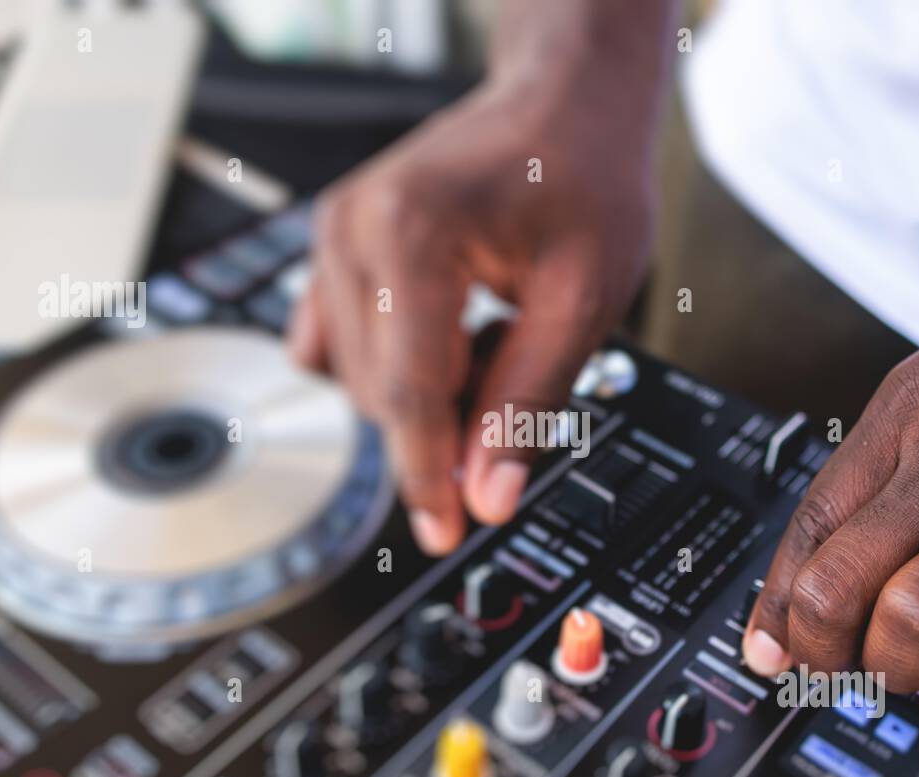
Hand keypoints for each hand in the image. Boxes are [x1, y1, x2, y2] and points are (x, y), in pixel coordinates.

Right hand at [289, 77, 656, 554]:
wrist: (562, 101)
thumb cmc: (584, 172)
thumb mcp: (584, 299)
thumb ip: (528, 402)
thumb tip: (488, 496)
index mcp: (412, 234)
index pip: (407, 396)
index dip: (428, 478)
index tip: (444, 533)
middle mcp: (354, 231)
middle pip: (379, 394)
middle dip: (444, 425)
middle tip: (519, 380)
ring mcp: (334, 234)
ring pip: (356, 378)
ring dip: (422, 391)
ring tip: (491, 334)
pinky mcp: (335, 244)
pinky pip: (336, 343)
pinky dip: (388, 364)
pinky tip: (444, 334)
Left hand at [743, 223, 918, 742]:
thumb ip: (901, 445)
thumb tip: (845, 530)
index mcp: (914, 408)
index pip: (813, 521)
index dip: (777, 599)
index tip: (766, 643)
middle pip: (844, 576)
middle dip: (819, 645)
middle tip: (828, 669)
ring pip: (917, 615)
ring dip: (890, 669)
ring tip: (898, 678)